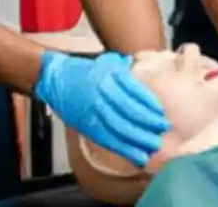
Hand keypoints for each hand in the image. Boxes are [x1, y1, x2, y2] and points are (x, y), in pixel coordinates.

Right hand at [34, 51, 169, 166]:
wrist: (55, 78)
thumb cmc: (83, 70)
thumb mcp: (107, 62)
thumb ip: (126, 68)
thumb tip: (148, 72)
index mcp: (108, 75)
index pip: (133, 91)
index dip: (149, 104)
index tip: (162, 114)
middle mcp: (101, 93)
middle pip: (128, 111)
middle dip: (147, 123)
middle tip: (162, 131)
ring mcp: (93, 110)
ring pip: (119, 127)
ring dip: (139, 139)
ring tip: (153, 145)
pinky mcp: (87, 125)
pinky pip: (108, 139)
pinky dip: (124, 149)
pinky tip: (138, 156)